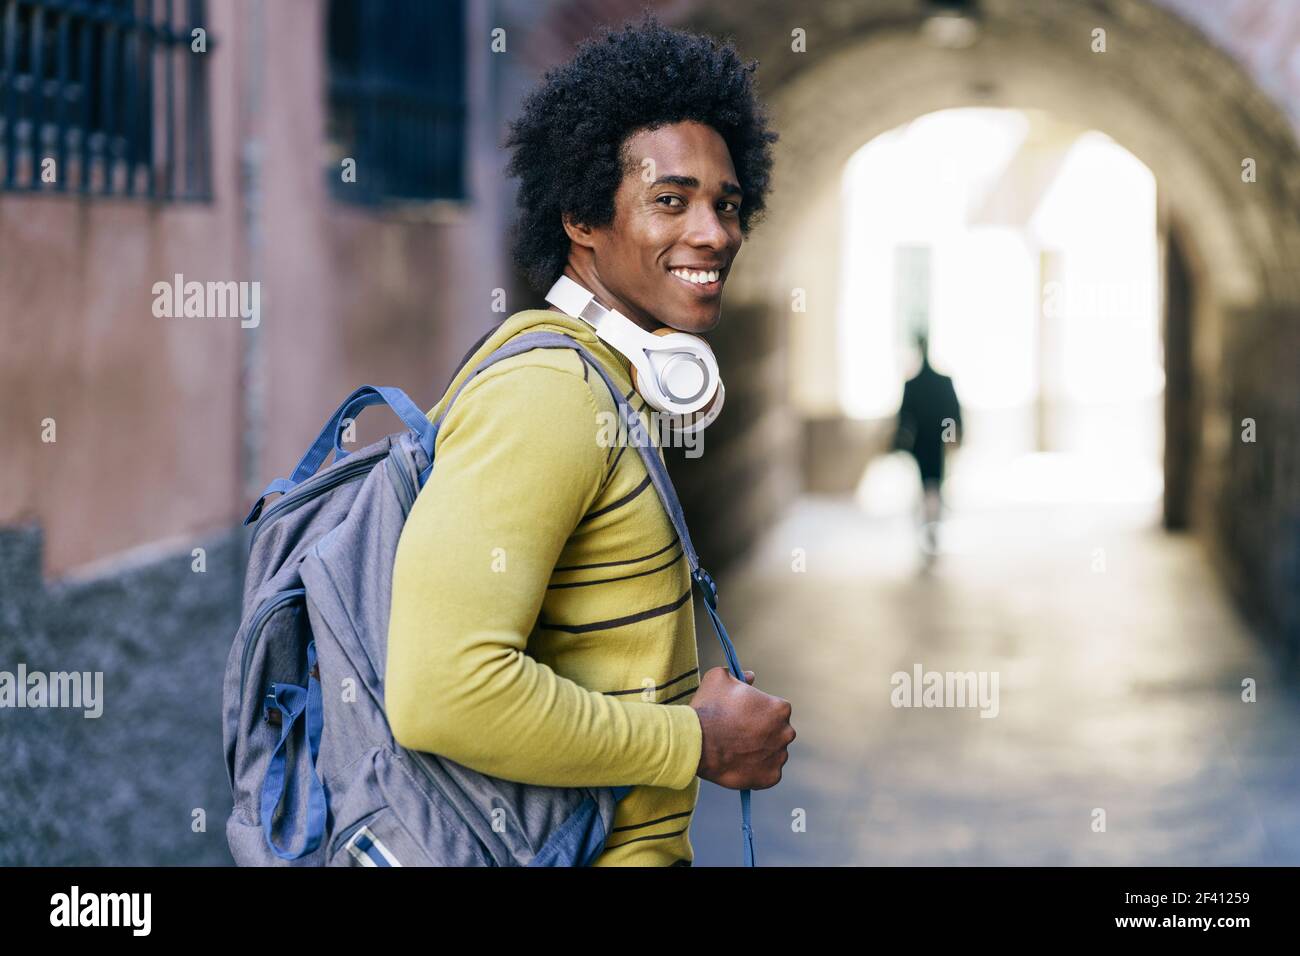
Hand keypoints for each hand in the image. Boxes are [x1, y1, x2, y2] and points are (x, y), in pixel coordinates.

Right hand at [690, 667, 793, 789]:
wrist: (696, 742)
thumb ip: (739, 674)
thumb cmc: (709, 708)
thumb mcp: (719, 677)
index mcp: (780, 708)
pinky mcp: (771, 777)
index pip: (775, 709)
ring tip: (736, 749)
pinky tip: (740, 763)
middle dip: (763, 731)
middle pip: (777, 731)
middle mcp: (786, 732)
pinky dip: (757, 769)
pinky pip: (768, 772)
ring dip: (760, 751)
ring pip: (773, 752)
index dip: (758, 711)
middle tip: (739, 733)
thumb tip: (750, 677)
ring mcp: (779, 756)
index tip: (744, 715)